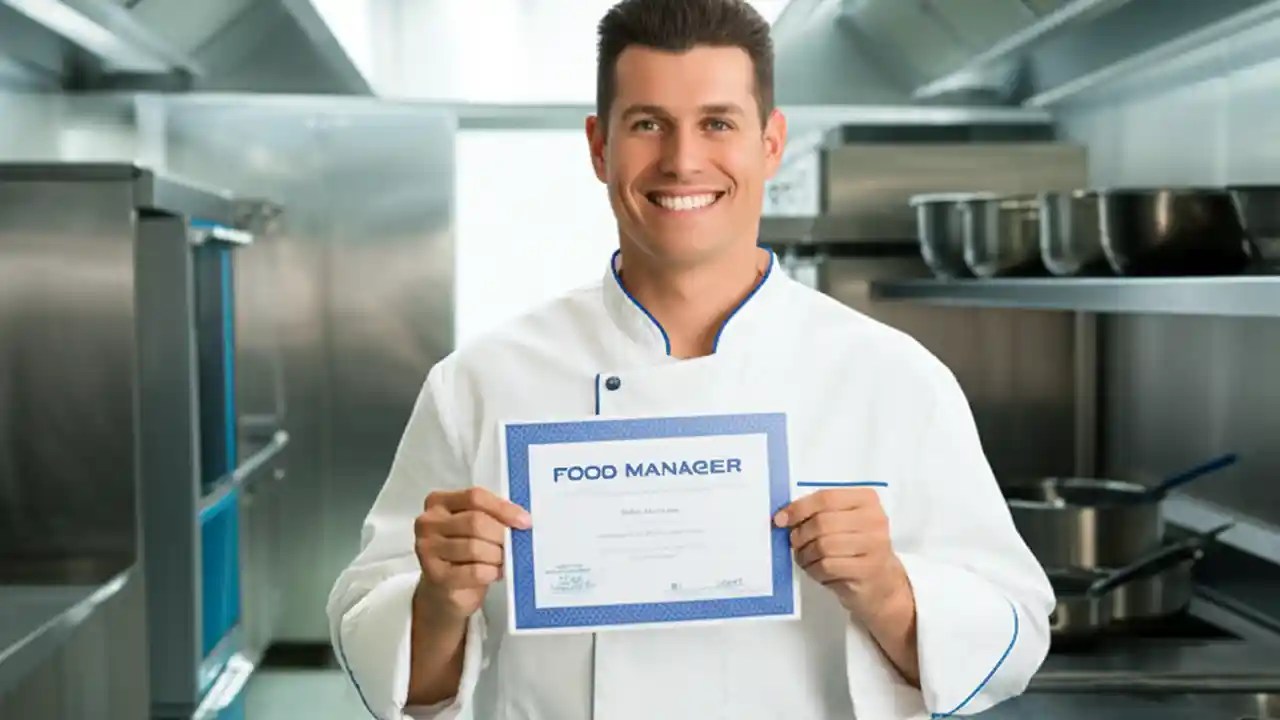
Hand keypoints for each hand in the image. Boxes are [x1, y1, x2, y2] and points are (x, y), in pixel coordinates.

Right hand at [414, 487, 531, 622]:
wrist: (444, 590)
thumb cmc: (463, 553)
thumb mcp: (474, 529)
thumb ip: (490, 517)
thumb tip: (522, 520)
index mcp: (439, 502)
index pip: (475, 497)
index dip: (503, 509)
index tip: (525, 521)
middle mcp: (428, 522)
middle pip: (475, 522)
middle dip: (501, 535)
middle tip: (514, 546)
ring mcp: (427, 549)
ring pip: (474, 547)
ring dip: (497, 556)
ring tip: (503, 560)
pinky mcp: (435, 575)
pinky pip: (473, 571)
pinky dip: (491, 572)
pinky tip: (494, 573)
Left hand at [774, 488, 911, 620]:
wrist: (881, 582)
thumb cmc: (855, 547)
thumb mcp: (842, 522)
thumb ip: (817, 513)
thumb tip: (783, 517)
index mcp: (867, 500)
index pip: (826, 498)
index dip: (799, 509)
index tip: (781, 519)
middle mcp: (875, 519)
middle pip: (822, 523)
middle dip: (800, 535)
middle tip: (795, 543)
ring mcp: (875, 545)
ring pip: (823, 546)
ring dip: (805, 554)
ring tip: (806, 558)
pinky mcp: (868, 569)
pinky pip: (827, 566)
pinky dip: (814, 569)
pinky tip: (817, 570)